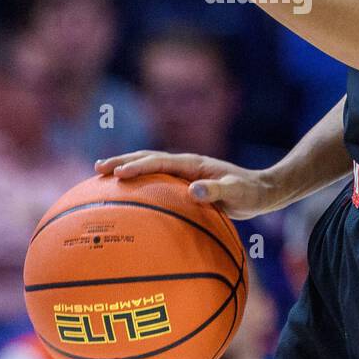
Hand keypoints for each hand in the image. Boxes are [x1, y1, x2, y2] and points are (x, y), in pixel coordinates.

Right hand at [94, 151, 281, 219]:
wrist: (261, 191)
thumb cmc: (251, 193)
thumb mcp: (238, 193)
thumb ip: (217, 191)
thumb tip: (194, 190)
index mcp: (193, 164)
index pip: (159, 161)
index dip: (138, 166)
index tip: (119, 174)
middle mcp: (185, 165)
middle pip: (147, 158)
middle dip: (122, 161)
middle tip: (97, 169)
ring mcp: (183, 173)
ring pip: (148, 167)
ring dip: (126, 168)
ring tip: (100, 177)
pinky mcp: (183, 184)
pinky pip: (155, 182)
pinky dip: (138, 184)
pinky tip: (127, 199)